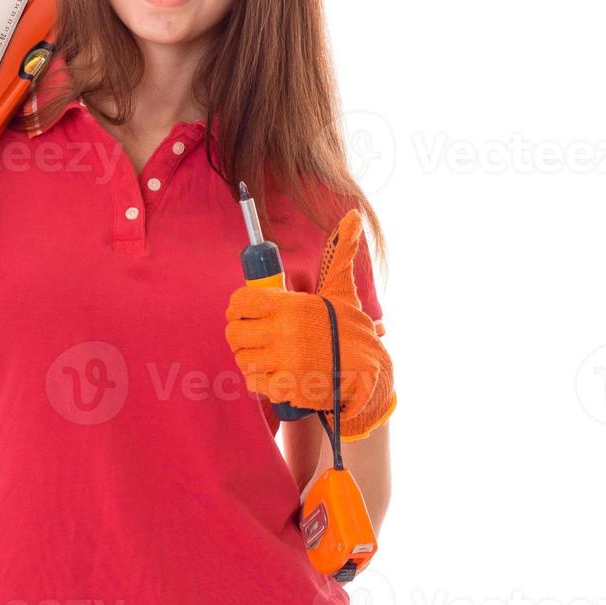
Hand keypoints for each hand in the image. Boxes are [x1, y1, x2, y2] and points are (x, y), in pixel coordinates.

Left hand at [224, 209, 394, 440]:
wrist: (370, 374)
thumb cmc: (353, 330)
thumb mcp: (343, 290)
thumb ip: (342, 254)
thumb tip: (353, 216)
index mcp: (291, 305)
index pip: (241, 300)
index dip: (237, 305)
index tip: (243, 310)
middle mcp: (283, 333)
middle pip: (235, 332)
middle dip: (239, 333)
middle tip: (251, 334)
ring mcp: (283, 363)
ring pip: (242, 358)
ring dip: (249, 357)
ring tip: (264, 354)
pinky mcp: (286, 388)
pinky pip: (255, 384)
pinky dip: (260, 381)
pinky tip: (274, 373)